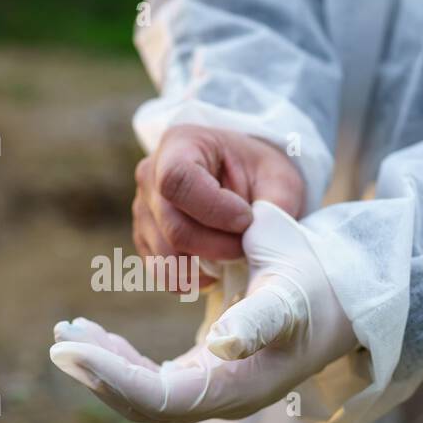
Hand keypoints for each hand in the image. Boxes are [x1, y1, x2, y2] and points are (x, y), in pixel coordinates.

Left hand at [50, 201, 354, 422]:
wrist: (344, 298)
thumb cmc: (316, 284)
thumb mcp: (291, 293)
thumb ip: (260, 318)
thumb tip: (224, 345)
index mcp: (239, 386)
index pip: (159, 396)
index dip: (109, 375)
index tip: (68, 347)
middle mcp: (223, 400)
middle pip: (142, 402)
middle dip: (95, 372)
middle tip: (58, 339)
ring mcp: (214, 392)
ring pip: (142, 394)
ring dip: (100, 366)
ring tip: (66, 334)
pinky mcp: (207, 377)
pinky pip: (151, 380)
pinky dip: (117, 359)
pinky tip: (92, 335)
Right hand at [133, 125, 305, 285]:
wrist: (241, 178)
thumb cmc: (258, 173)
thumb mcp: (279, 179)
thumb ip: (276, 207)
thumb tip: (258, 244)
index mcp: (181, 144)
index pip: (177, 181)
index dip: (214, 210)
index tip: (246, 219)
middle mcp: (150, 175)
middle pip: (174, 227)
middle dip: (218, 246)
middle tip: (248, 244)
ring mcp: (143, 209)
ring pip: (166, 256)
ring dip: (207, 265)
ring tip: (233, 252)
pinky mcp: (144, 239)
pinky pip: (162, 271)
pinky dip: (192, 278)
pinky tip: (214, 266)